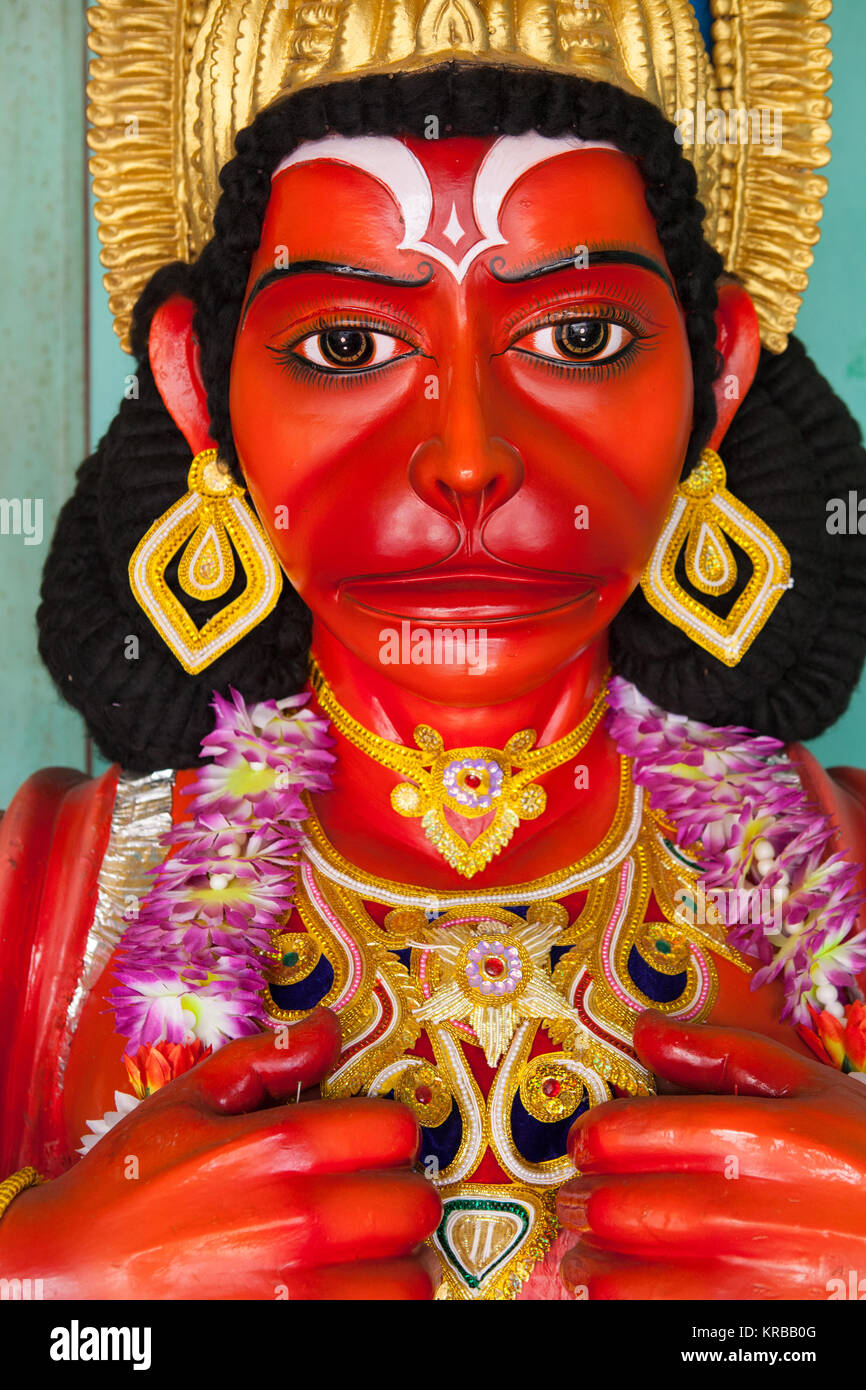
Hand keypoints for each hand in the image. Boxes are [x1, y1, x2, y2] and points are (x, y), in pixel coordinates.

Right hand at [0, 1008, 440, 1298]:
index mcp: (278, 1149)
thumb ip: (263, 1058)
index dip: (388, 1131)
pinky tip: (345, 1291)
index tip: (370, 1141)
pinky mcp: (293, 1341)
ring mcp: (298, 1295)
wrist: (67, 1278)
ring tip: (366, 1255)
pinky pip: (379, 1327)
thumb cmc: (124, 1189)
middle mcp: (298, 1221)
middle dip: (398, 1196)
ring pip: (411, 1280)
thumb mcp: (184, 1102)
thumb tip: (326, 1027)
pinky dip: (373, 1309)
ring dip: (395, 1265)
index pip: (397, 1130)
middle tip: (372, 1198)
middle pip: (415, 1205)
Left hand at [557, 1010, 865, 1299]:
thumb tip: (644, 1029)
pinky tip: (628, 1289)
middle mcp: (749, 1214)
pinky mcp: (751, 1335)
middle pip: (616, 1208)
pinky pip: (654, 1327)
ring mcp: (751, 1286)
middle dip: (582, 1199)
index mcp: (760, 1141)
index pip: (631, 1135)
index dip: (591, 1136)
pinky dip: (624, 1307)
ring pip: (621, 1281)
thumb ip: (723, 1055)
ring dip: (591, 1263)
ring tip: (591, 1250)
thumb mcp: (813, 1091)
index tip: (586, 1140)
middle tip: (579, 1196)